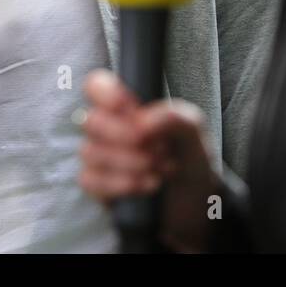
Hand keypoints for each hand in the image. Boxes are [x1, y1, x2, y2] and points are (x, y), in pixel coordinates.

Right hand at [78, 69, 220, 252]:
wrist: (196, 200)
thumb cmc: (189, 156)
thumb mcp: (194, 132)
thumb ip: (174, 117)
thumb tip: (142, 121)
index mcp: (126, 106)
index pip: (96, 86)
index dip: (105, 94)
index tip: (129, 107)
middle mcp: (107, 128)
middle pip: (90, 121)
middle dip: (126, 137)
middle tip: (159, 148)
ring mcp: (99, 157)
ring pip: (90, 152)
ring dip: (130, 162)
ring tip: (161, 168)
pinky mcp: (97, 186)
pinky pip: (90, 180)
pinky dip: (122, 183)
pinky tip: (148, 184)